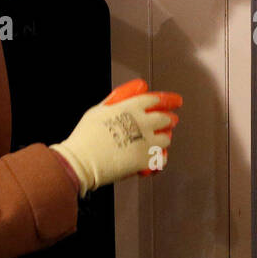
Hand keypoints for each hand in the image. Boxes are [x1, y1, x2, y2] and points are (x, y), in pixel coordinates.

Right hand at [50, 78, 181, 195]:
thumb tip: (125, 96)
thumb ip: (114, 102)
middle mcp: (143, 122)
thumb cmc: (85, 137)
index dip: (167, 99)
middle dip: (170, 119)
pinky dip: (159, 158)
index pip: (155, 99)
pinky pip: (162, 158)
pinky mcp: (147, 160)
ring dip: (164, 138)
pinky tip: (155, 157)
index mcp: (131, 107)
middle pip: (165, 118)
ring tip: (159, 140)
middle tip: (172, 120)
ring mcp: (147, 142)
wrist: (81, 161)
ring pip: (166, 138)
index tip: (175, 101)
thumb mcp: (97, 111)